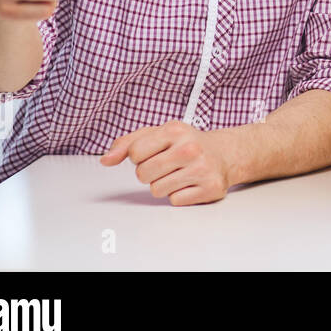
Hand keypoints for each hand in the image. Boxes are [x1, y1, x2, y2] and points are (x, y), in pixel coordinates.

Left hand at [101, 120, 235, 205]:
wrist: (225, 153)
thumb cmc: (186, 144)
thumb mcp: (158, 134)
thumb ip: (127, 143)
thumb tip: (106, 160)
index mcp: (175, 130)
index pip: (134, 152)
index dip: (139, 156)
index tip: (153, 152)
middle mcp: (190, 148)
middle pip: (143, 174)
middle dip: (150, 173)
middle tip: (167, 165)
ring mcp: (201, 169)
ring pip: (157, 190)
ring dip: (164, 185)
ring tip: (179, 173)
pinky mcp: (210, 188)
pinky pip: (175, 200)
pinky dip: (179, 195)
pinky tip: (190, 183)